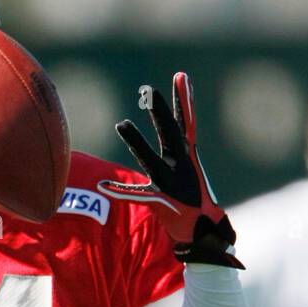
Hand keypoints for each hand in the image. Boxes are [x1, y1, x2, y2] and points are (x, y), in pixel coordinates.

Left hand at [97, 73, 243, 268]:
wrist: (203, 230)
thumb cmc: (192, 200)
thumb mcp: (185, 171)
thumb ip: (178, 148)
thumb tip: (173, 134)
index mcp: (186, 156)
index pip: (184, 122)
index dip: (183, 100)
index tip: (181, 76)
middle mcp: (180, 165)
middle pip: (169, 133)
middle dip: (160, 112)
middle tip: (149, 91)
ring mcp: (171, 182)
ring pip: (150, 158)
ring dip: (136, 142)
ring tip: (121, 124)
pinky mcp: (162, 201)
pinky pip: (136, 195)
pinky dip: (120, 191)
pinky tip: (103, 186)